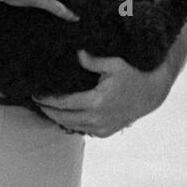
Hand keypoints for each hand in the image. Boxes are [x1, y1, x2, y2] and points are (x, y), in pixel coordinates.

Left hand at [34, 50, 174, 136]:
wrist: (150, 95)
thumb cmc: (132, 76)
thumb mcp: (114, 64)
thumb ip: (93, 60)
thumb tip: (76, 53)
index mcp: (96, 102)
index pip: (64, 103)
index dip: (48, 100)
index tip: (36, 94)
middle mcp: (97, 119)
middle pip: (63, 118)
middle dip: (48, 111)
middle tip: (37, 102)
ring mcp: (101, 128)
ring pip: (71, 126)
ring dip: (57, 118)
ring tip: (47, 108)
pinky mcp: (105, 133)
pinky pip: (82, 130)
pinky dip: (71, 123)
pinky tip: (65, 115)